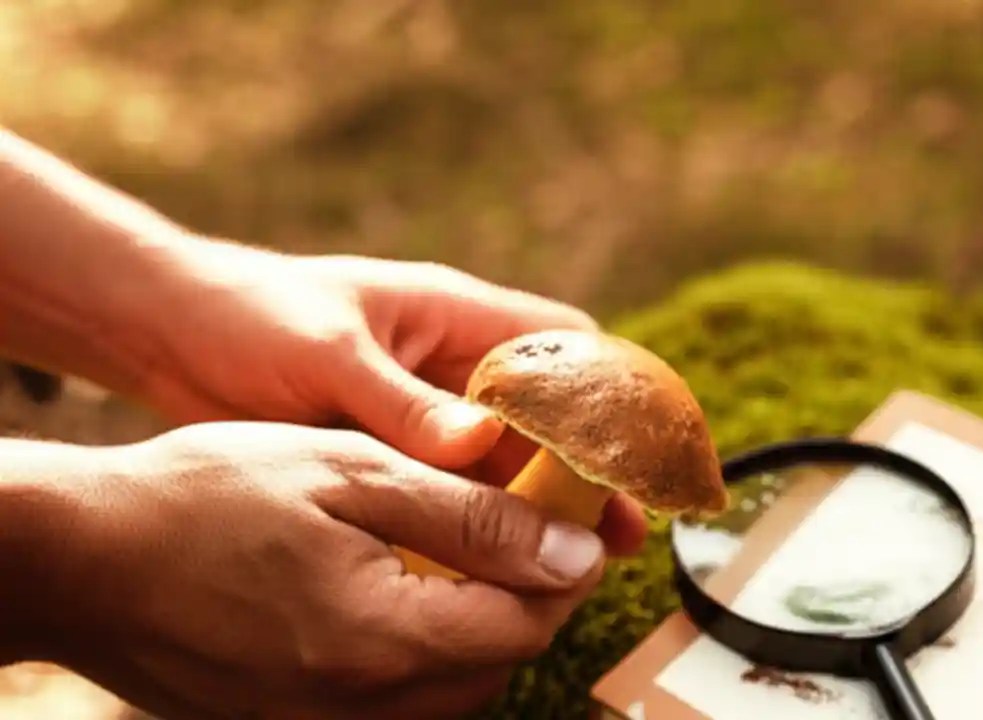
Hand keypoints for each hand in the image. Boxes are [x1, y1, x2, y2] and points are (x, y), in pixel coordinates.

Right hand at [25, 422, 605, 719]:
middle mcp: (359, 706)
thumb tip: (570, 551)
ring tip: (459, 555)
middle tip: (519, 530)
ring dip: (476, 626)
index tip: (568, 520)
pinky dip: (420, 652)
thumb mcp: (352, 474)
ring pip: (451, 691)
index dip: (565, 569)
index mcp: (384, 639)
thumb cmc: (209, 494)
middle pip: (496, 665)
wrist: (83, 554)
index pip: (528, 624)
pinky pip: (394, 704)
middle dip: (526, 598)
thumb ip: (471, 518)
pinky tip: (397, 593)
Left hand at [137, 240, 645, 553]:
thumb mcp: (327, 351)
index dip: (602, 389)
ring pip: (500, 462)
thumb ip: (399, 400)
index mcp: (449, 314)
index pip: (555, 343)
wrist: (168, 332)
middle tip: (621, 531)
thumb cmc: (249, 312)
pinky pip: (448, 490)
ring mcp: (419, 412)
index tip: (633, 447)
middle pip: (541, 418)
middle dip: (583, 471)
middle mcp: (447, 365)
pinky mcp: (387, 451)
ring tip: (575, 560)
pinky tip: (493, 564)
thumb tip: (479, 442)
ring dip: (536, 506)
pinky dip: (475, 523)